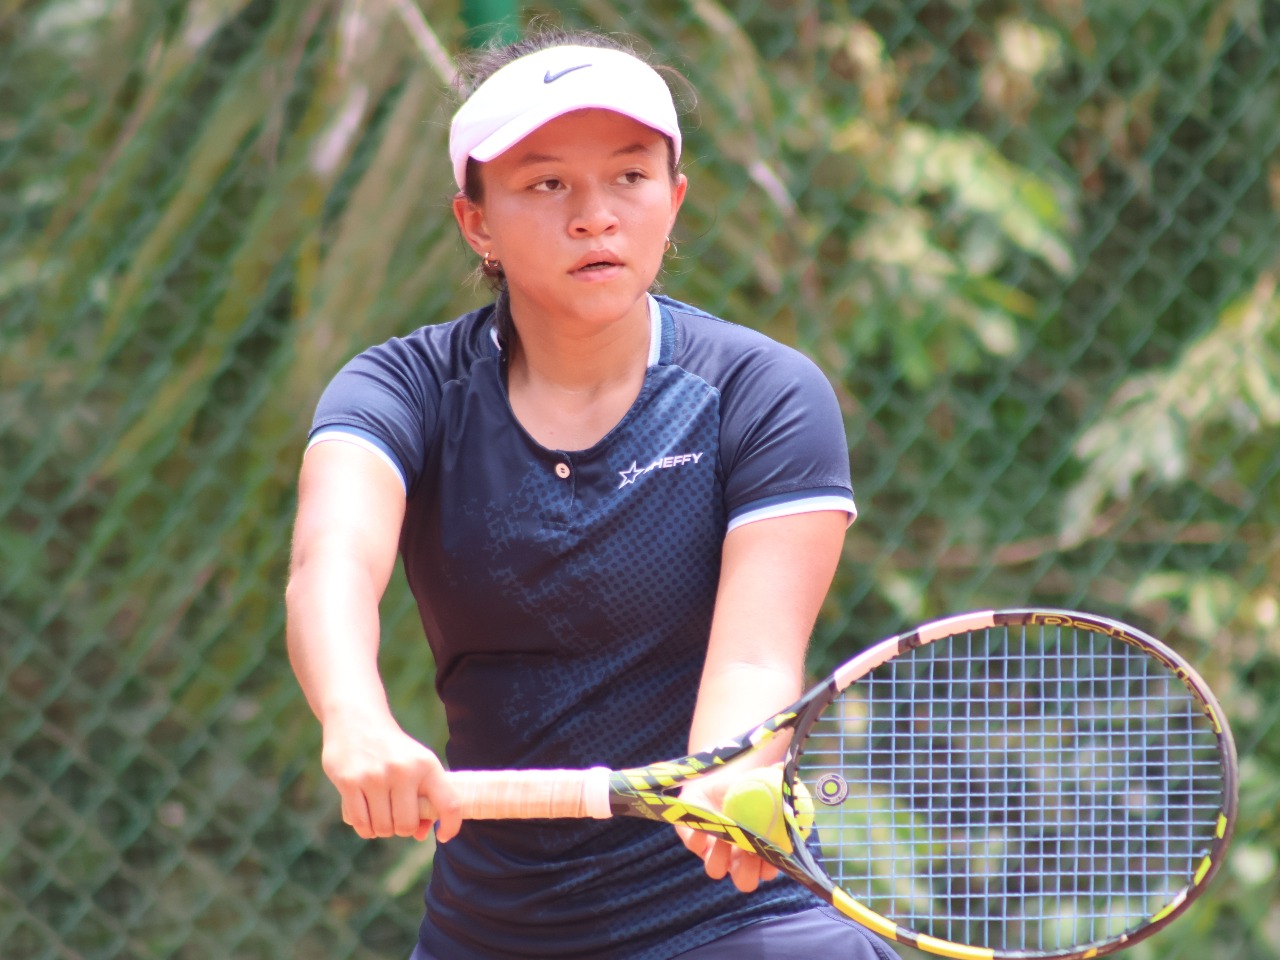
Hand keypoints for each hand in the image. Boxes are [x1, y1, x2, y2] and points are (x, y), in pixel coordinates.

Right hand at [320, 711, 461, 842]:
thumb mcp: (416, 765)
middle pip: (406, 826)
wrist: (358, 719)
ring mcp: (375, 776)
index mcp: (427, 765)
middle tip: (395, 815)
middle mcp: (403, 770)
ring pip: (382, 828)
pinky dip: (364, 827)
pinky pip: (360, 823)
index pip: (449, 804)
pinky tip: (365, 814)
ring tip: (379, 812)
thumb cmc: (393, 750)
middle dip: (401, 828)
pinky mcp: (350, 782)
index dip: (451, 826)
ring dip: (380, 828)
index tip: (443, 835)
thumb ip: (423, 799)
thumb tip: (420, 835)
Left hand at [674, 773, 780, 892]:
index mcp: (758, 852)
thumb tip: (784, 769)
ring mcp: (714, 853)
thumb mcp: (761, 783)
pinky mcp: (694, 840)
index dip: (771, 866)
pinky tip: (704, 826)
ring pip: (716, 870)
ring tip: (725, 836)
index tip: (772, 850)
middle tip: (747, 849)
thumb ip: (776, 780)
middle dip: (747, 870)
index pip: (769, 871)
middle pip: (744, 882)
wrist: (714, 781)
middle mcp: (736, 859)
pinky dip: (699, 838)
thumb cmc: (744, 788)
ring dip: (721, 856)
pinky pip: (695, 846)